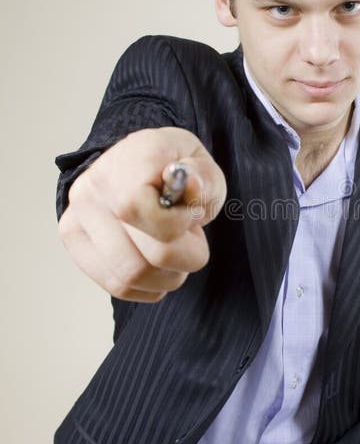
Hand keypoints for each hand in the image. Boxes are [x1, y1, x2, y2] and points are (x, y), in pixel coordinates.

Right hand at [58, 127, 226, 300]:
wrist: (142, 171)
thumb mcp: (204, 168)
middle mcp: (94, 184)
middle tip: (189, 238)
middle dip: (184, 256)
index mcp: (130, 157)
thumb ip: (203, 178)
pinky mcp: (73, 240)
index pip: (138, 207)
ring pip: (130, 277)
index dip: (176, 223)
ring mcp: (77, 214)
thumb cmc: (176, 172)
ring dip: (167, 276)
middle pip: (145, 255)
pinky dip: (148, 286)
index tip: (187, 215)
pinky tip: (156, 265)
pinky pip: (117, 286)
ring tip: (173, 250)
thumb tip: (190, 183)